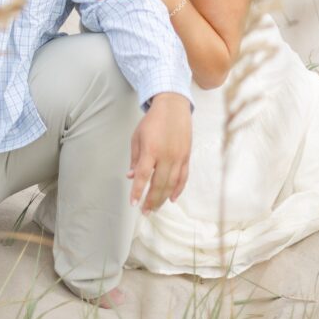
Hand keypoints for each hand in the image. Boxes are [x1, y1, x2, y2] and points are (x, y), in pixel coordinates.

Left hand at [128, 94, 190, 211]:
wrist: (173, 107)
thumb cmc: (152, 121)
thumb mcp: (137, 137)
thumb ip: (135, 158)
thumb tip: (131, 177)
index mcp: (151, 149)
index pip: (144, 175)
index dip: (138, 190)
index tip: (133, 203)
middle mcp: (166, 155)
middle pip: (159, 184)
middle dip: (151, 200)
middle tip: (145, 211)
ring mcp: (178, 157)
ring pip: (172, 184)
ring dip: (163, 198)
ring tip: (155, 208)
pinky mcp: (186, 157)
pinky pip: (183, 177)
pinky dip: (178, 190)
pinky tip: (171, 198)